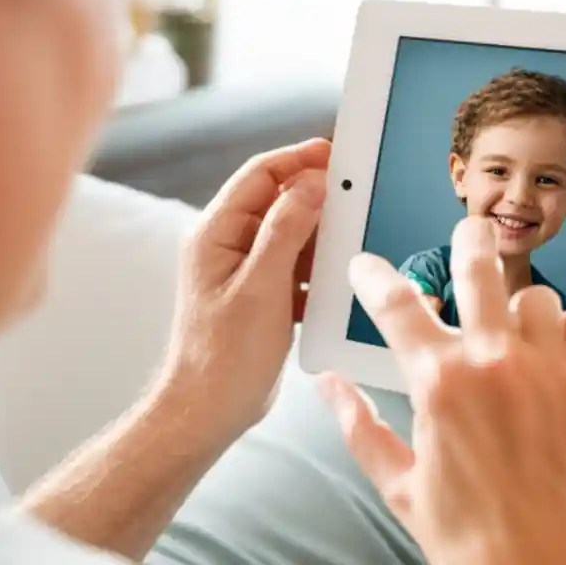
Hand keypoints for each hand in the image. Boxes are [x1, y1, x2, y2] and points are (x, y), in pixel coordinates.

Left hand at [161, 139, 329, 444]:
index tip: (335, 154)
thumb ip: (286, 231)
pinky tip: (335, 281)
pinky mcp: (260, 296)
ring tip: (350, 243)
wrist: (209, 411)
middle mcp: (226, 245)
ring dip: (320, 238)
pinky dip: (316, 270)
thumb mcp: (261, 287)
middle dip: (317, 198)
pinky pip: (294, 267)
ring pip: (291, 235)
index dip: (297, 159)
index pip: (259, 175)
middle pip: (278, 201)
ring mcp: (243, 271)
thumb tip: (310, 184)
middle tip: (356, 196)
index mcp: (215, 233)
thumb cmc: (223, 357)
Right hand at [319, 216, 565, 564]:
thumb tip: (328, 388)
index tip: (367, 266)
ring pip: (540, 297)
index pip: (395, 305)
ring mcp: (555, 373)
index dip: (374, 276)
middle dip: (468, 238)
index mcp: (439, 385)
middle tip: (469, 229)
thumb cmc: (474, 545)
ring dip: (526, 308)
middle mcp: (496, 365)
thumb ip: (361, 428)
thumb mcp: (401, 488)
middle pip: (479, 266)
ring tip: (522, 331)